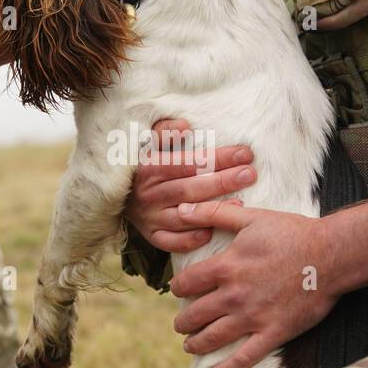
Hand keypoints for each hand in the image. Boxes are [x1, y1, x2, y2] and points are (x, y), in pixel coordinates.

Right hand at [124, 118, 257, 252]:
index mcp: (149, 168)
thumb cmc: (141, 163)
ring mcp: (149, 217)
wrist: (118, 192)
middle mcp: (149, 194)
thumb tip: (184, 126)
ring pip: (184, 216)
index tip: (244, 153)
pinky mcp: (150, 235)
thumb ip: (165, 131)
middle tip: (249, 175)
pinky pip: (171, 242)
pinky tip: (211, 232)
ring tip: (240, 204)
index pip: (188, 162)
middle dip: (222, 181)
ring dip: (212, 211)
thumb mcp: (147, 141)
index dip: (217, 158)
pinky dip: (189, 240)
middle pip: (190, 188)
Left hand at [169, 201, 367, 367]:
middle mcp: (234, 295)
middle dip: (183, 322)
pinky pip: (245, 357)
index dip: (178, 289)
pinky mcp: (273, 333)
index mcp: (226, 267)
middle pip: (194, 315)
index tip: (179, 292)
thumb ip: (213, 214)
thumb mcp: (251, 218)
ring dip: (196, 344)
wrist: (331, 255)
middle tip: (181, 325)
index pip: (186, 284)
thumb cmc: (292, 233)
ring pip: (213, 338)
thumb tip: (181, 208)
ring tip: (190, 346)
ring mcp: (253, 317)